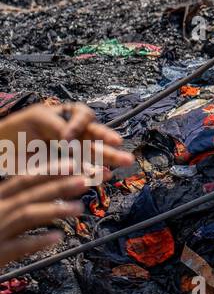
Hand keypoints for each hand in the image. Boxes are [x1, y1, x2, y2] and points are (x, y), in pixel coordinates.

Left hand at [0, 101, 133, 173]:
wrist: (1, 149)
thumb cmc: (17, 129)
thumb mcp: (35, 119)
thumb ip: (56, 125)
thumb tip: (71, 139)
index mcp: (68, 116)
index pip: (83, 116)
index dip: (79, 125)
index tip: (66, 138)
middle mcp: (74, 132)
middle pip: (95, 136)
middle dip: (109, 144)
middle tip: (121, 148)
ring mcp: (71, 150)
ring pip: (93, 154)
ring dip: (107, 160)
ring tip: (122, 165)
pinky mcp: (65, 167)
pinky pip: (81, 170)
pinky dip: (92, 174)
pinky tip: (103, 177)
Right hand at [0, 173, 85, 267]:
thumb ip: (15, 200)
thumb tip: (47, 189)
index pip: (23, 180)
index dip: (48, 171)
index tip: (73, 163)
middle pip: (29, 194)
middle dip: (58, 185)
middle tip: (85, 180)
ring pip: (26, 215)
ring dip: (54, 209)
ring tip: (79, 208)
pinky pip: (19, 246)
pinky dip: (38, 240)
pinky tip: (58, 237)